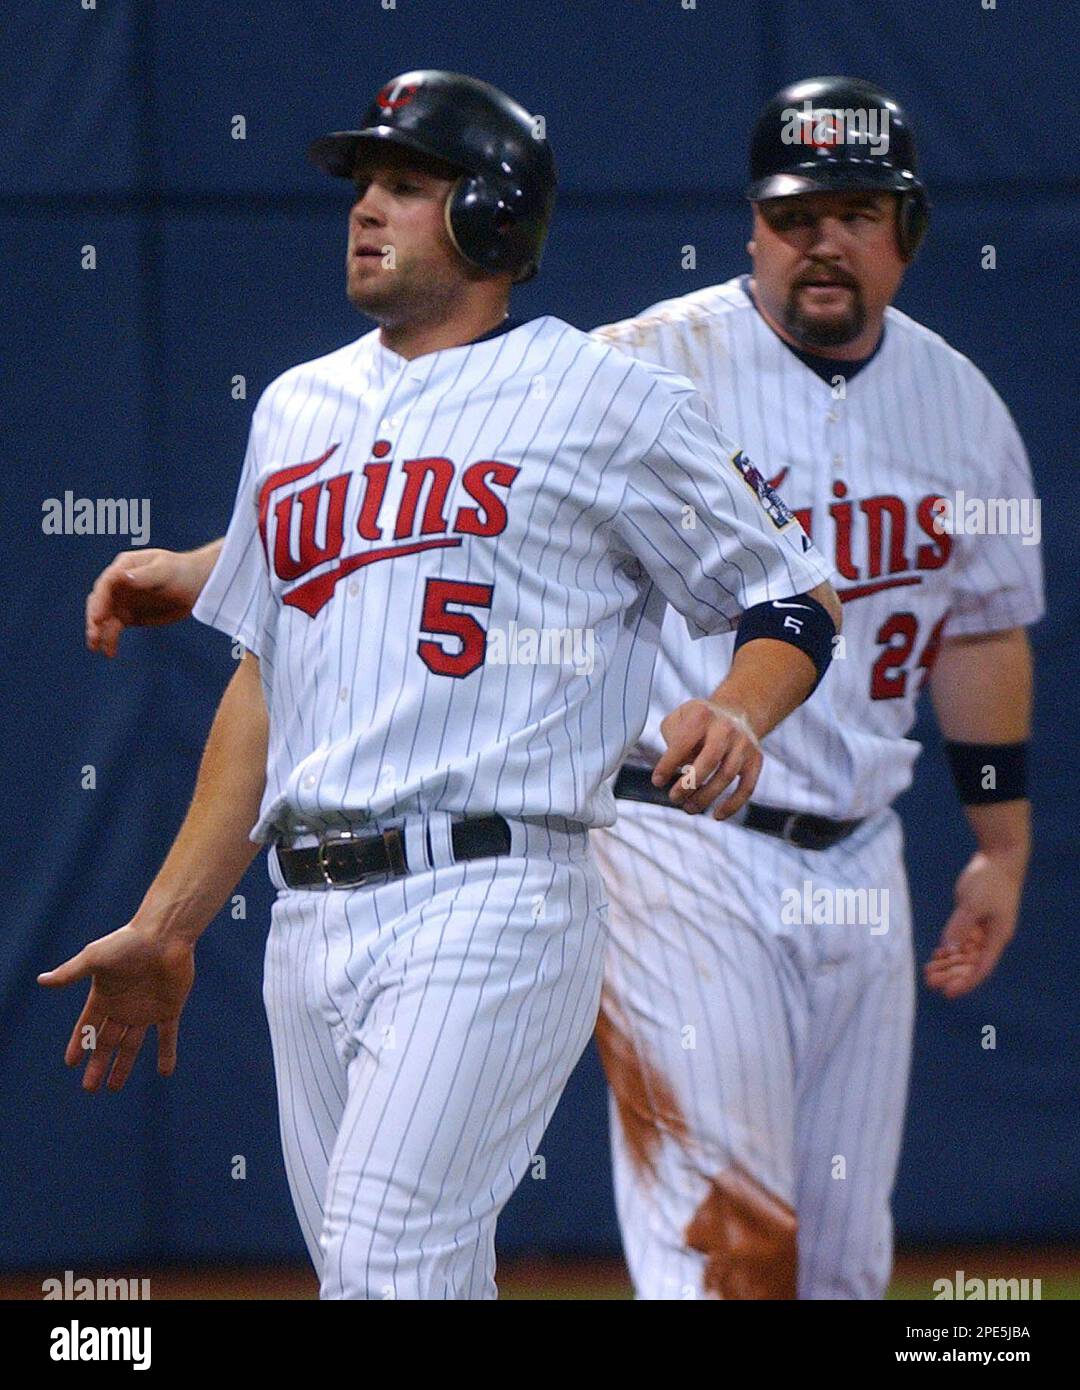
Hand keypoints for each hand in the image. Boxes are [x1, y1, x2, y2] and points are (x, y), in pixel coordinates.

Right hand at [38, 924, 195, 1090]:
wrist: (164, 934)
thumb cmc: (128, 942)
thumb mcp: (95, 958)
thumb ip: (71, 973)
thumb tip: (41, 981)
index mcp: (105, 996)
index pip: (87, 1027)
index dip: (78, 1044)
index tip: (70, 1063)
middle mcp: (124, 1006)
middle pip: (106, 1042)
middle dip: (97, 1064)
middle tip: (89, 1088)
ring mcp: (146, 1009)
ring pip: (132, 1045)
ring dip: (124, 1066)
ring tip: (113, 1087)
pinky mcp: (169, 1008)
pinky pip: (167, 1036)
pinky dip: (166, 1054)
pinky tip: (165, 1072)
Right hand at [86, 548, 204, 656]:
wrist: (196, 585)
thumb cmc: (182, 572)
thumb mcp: (165, 570)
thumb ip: (145, 575)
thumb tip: (123, 577)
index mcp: (125, 567)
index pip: (107, 583)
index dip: (100, 600)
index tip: (99, 618)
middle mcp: (118, 584)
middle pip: (99, 601)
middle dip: (94, 618)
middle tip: (95, 634)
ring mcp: (122, 600)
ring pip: (103, 617)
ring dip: (98, 632)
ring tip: (96, 647)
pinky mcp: (129, 615)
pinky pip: (114, 628)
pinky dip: (110, 639)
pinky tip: (110, 651)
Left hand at [653, 699, 762, 818]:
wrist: (737, 711)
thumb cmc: (701, 721)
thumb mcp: (679, 718)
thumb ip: (672, 740)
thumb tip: (676, 768)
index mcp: (702, 715)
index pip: (682, 744)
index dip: (667, 766)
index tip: (658, 781)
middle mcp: (725, 728)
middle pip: (708, 761)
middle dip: (689, 784)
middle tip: (674, 797)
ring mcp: (743, 743)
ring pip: (726, 776)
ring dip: (705, 797)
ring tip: (689, 808)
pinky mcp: (755, 759)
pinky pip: (747, 787)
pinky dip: (732, 804)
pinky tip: (717, 815)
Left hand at [924, 850, 1024, 998]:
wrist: (998, 859)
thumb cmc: (990, 880)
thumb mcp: (972, 903)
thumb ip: (960, 927)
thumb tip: (948, 949)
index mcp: (998, 936)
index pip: (981, 967)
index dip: (965, 982)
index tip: (948, 993)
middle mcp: (991, 937)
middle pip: (970, 963)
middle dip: (951, 974)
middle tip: (930, 983)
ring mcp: (983, 928)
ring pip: (964, 953)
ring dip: (947, 964)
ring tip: (928, 973)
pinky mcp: (974, 919)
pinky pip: (961, 940)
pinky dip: (949, 949)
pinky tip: (936, 957)